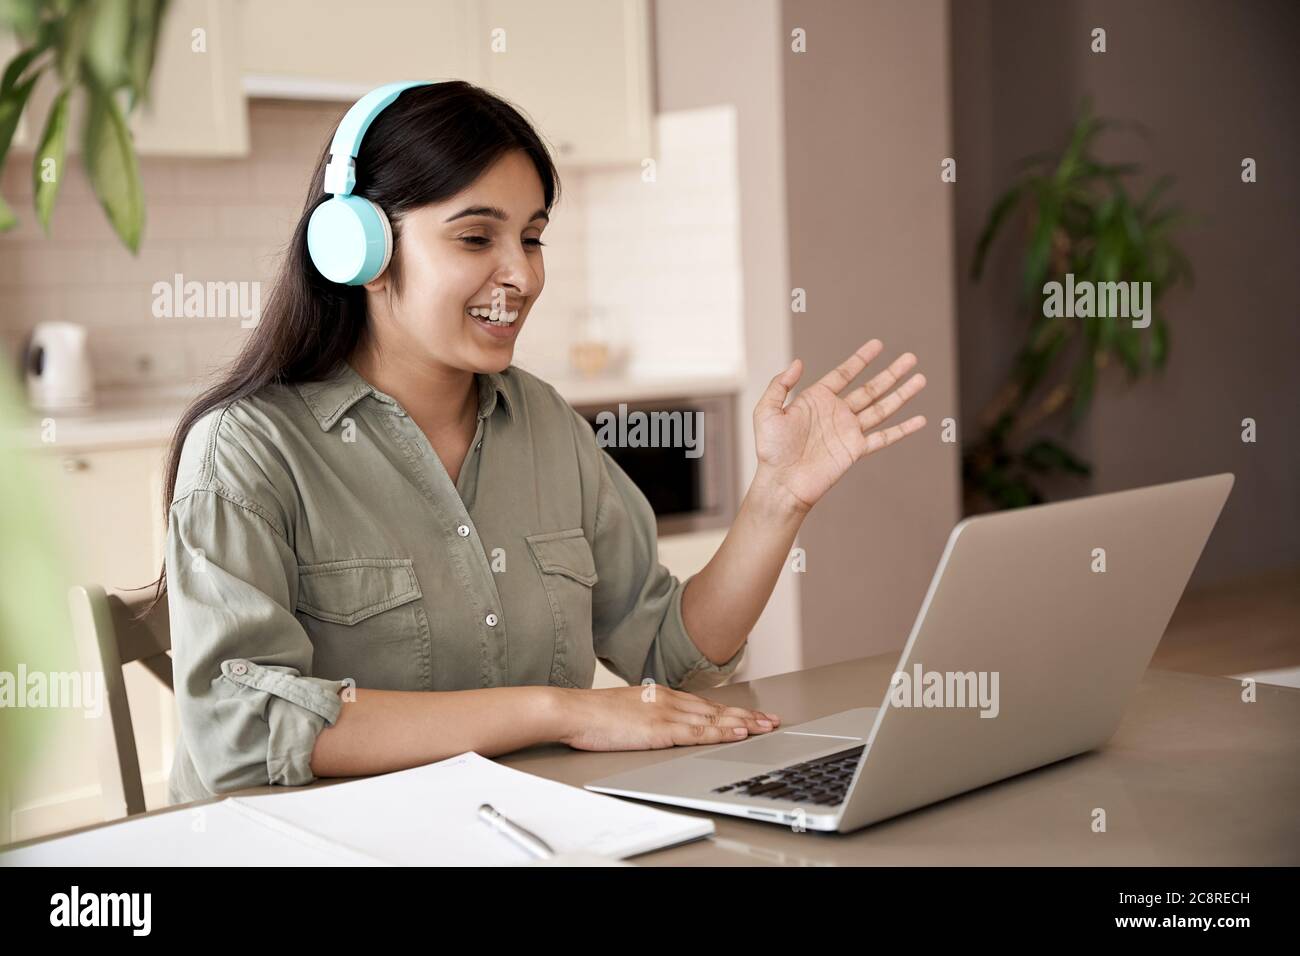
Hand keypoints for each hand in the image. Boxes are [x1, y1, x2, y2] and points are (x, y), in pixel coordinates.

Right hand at [557, 685, 781, 750]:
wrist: (573, 710)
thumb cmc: (594, 714)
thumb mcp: (628, 709)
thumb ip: (648, 713)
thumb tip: (660, 723)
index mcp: (662, 696)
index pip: (705, 705)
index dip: (732, 711)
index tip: (753, 715)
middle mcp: (669, 701)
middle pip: (716, 709)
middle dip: (747, 716)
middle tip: (772, 721)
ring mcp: (665, 714)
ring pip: (713, 719)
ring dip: (742, 723)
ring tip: (765, 727)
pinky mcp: (659, 729)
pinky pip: (696, 732)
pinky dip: (720, 732)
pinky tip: (737, 733)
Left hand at [753, 339, 926, 513]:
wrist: (782, 482)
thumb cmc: (770, 450)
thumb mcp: (765, 412)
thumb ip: (779, 385)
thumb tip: (797, 363)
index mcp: (817, 399)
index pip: (844, 374)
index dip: (861, 359)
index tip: (878, 345)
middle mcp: (836, 412)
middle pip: (871, 388)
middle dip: (891, 373)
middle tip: (910, 358)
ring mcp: (848, 431)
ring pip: (882, 408)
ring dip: (902, 394)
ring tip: (920, 379)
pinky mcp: (856, 450)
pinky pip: (884, 437)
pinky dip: (903, 429)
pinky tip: (920, 420)